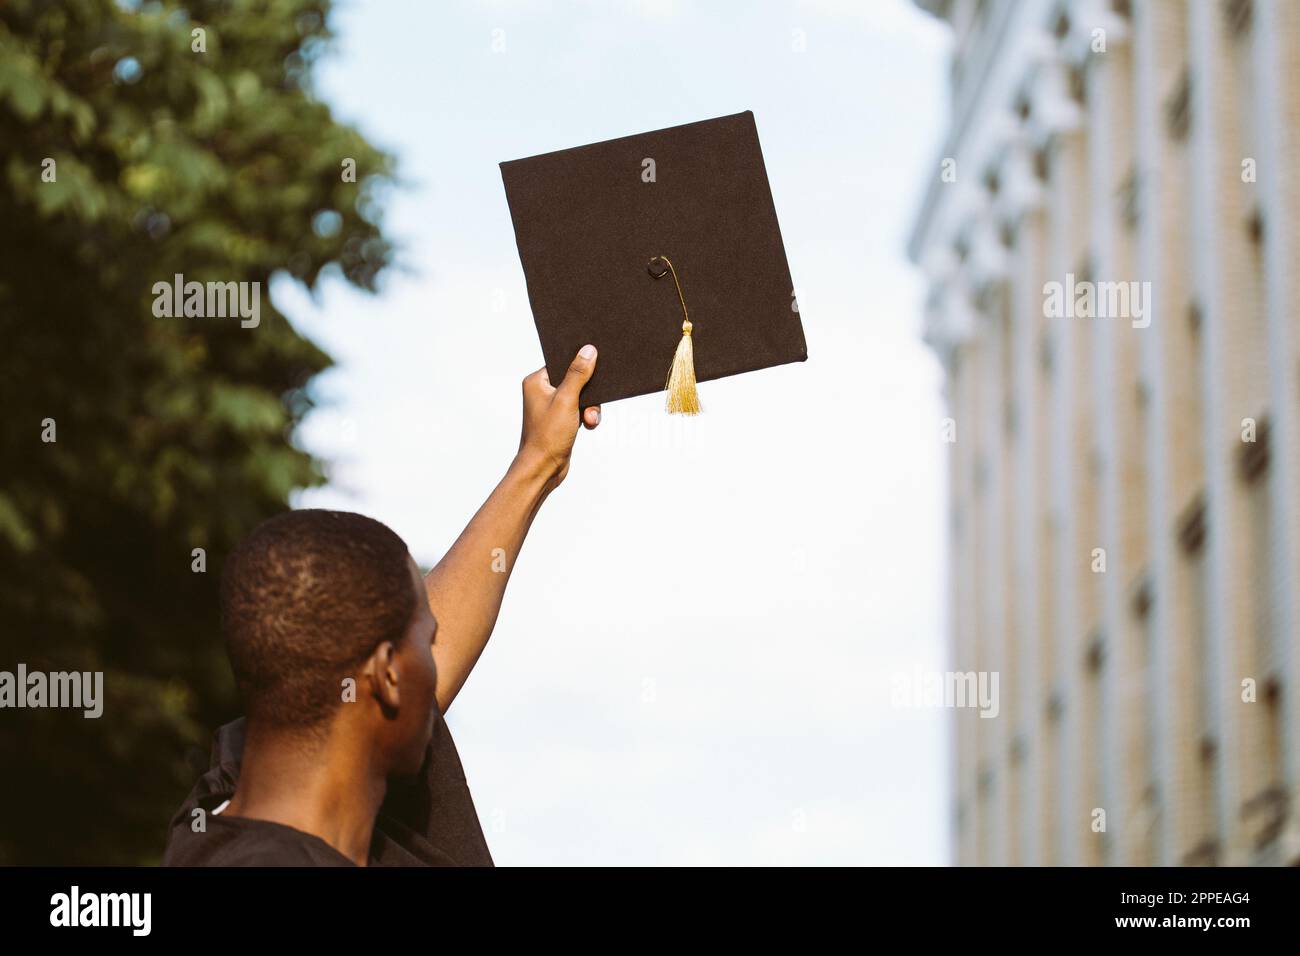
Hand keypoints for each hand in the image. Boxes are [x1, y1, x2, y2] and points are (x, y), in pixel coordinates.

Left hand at [518, 344, 600, 489]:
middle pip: (575, 380)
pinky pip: (580, 410)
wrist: (543, 468)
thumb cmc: (547, 436)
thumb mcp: (567, 400)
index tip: (594, 370)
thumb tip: (588, 350)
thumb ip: (578, 374)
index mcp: (536, 381)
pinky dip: (587, 417)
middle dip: (588, 393)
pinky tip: (587, 426)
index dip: (579, 366)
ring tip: (589, 419)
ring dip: (590, 407)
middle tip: (591, 404)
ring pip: (581, 396)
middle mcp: (541, 392)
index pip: (562, 363)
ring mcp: (551, 406)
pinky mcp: (560, 420)